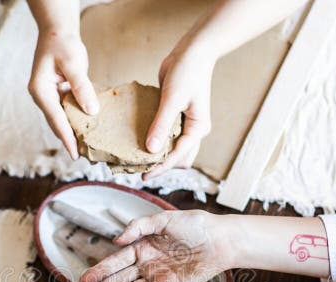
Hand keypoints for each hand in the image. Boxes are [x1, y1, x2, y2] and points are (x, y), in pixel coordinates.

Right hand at [28, 30, 99, 158]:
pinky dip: (77, 120)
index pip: (56, 119)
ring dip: (74, 132)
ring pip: (62, 119)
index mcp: (40, 91)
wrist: (57, 31)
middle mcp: (42, 96)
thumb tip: (92, 111)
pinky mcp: (58, 94)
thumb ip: (81, 86)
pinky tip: (90, 128)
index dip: (66, 138)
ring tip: (88, 148)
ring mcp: (49, 96)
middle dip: (70, 140)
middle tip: (85, 158)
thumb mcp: (73, 62)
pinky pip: (68, 111)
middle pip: (57, 124)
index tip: (75, 154)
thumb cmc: (62, 43)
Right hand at [80, 210, 233, 281]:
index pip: (116, 260)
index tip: (85, 279)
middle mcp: (146, 262)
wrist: (220, 241)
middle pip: (118, 276)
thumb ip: (139, 226)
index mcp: (142, 245)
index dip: (100, 270)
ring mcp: (156, 276)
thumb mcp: (164, 219)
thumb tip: (116, 240)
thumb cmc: (195, 225)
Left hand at [144, 40, 215, 179]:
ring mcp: (185, 124)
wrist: (193, 52)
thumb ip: (161, 124)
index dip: (161, 167)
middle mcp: (193, 130)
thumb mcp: (173, 99)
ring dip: (158, 156)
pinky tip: (140, 143)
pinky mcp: (175, 116)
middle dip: (161, 166)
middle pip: (178, 158)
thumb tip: (151, 150)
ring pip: (172, 148)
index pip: (178, 155)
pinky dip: (156, 141)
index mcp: (198, 129)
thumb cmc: (187, 73)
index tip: (144, 175)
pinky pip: (166, 135)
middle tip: (138, 172)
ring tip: (138, 161)